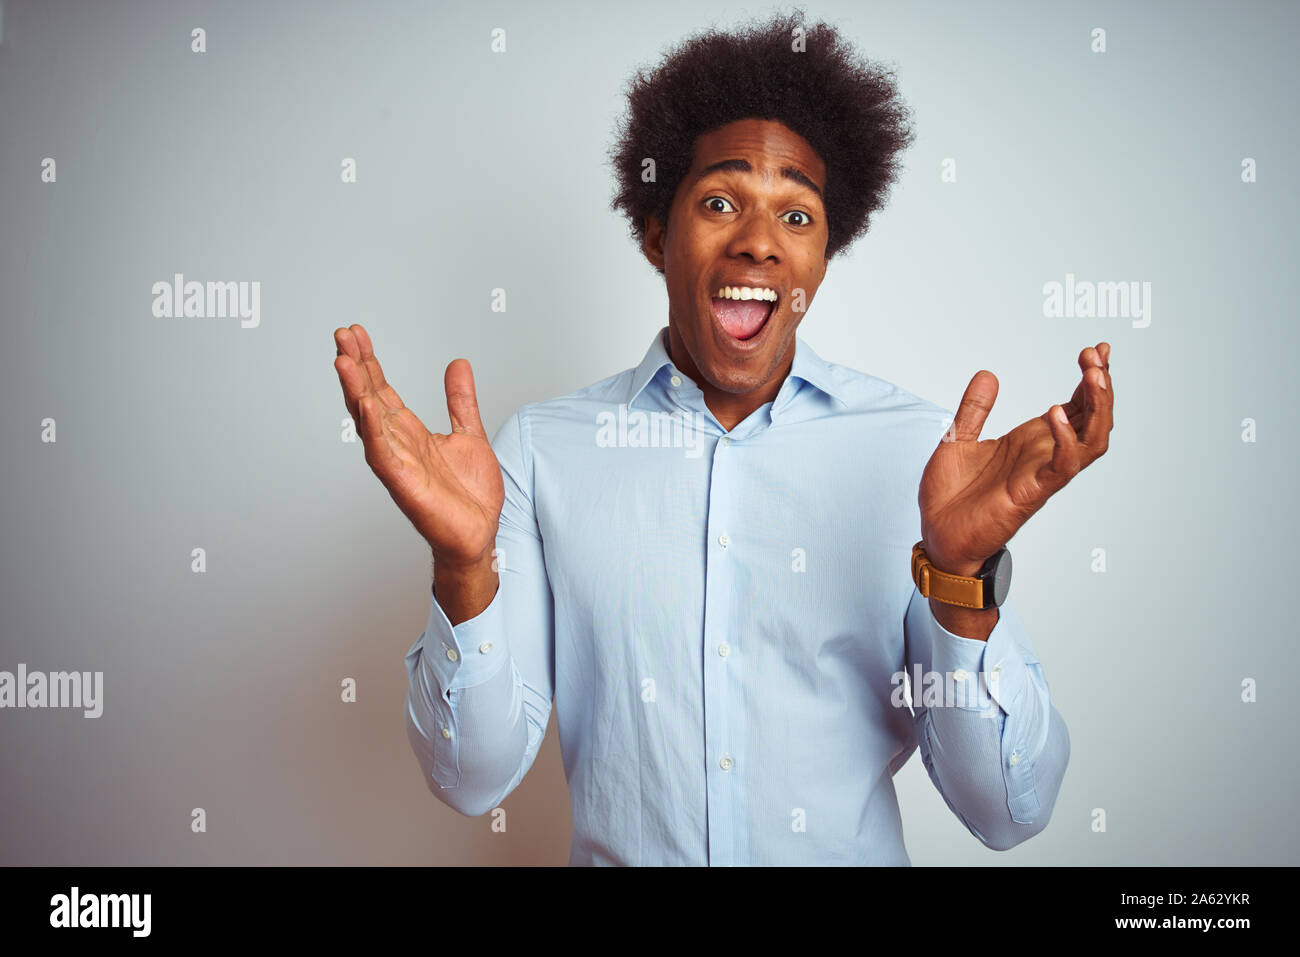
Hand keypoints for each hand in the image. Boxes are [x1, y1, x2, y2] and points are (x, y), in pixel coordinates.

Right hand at [333, 323, 503, 567]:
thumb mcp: (468, 433)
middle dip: (355, 367)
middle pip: (368, 398)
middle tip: (342, 335)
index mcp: (410, 431)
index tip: (356, 333)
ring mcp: (397, 462)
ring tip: (344, 361)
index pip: (382, 388)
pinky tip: (366, 404)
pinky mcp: (403, 483)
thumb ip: (460, 400)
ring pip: (369, 421)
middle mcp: (397, 444)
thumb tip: (457, 364)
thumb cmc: (468, 494)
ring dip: (355, 391)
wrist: (479, 533)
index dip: (369, 361)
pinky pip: (383, 453)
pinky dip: (373, 429)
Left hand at [919, 342, 1112, 575]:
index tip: (1096, 349)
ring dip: (1098, 408)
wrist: (936, 536)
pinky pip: (1062, 466)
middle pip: (1092, 418)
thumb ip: (974, 409)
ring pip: (1091, 441)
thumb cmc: (951, 497)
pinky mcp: (1031, 493)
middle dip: (1100, 385)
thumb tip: (987, 374)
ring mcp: (1041, 473)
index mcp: (1030, 440)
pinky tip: (1055, 413)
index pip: (1075, 406)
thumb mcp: (957, 439)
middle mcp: (1043, 455)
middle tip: (1097, 354)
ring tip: (1094, 376)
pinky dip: (1065, 439)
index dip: (1090, 379)